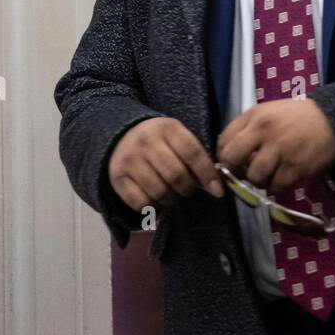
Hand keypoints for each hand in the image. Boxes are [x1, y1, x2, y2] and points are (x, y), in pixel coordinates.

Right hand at [108, 117, 224, 211]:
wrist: (121, 136)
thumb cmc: (159, 140)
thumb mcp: (177, 137)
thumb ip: (195, 156)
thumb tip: (214, 186)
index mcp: (167, 128)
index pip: (193, 153)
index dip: (207, 174)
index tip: (217, 190)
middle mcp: (146, 142)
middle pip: (177, 175)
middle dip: (188, 188)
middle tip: (188, 189)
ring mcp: (130, 160)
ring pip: (160, 191)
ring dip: (172, 198)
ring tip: (172, 193)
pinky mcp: (118, 178)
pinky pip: (141, 203)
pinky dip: (154, 206)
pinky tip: (156, 197)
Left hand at [217, 97, 334, 191]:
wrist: (333, 121)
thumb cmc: (297, 118)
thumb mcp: (269, 112)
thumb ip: (249, 129)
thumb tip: (230, 154)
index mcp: (254, 115)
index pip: (224, 140)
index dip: (224, 156)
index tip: (231, 163)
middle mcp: (263, 130)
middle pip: (232, 159)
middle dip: (234, 171)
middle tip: (243, 175)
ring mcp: (279, 149)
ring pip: (253, 177)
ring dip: (258, 182)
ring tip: (267, 177)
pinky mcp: (295, 166)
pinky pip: (275, 186)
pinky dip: (275, 188)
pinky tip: (281, 180)